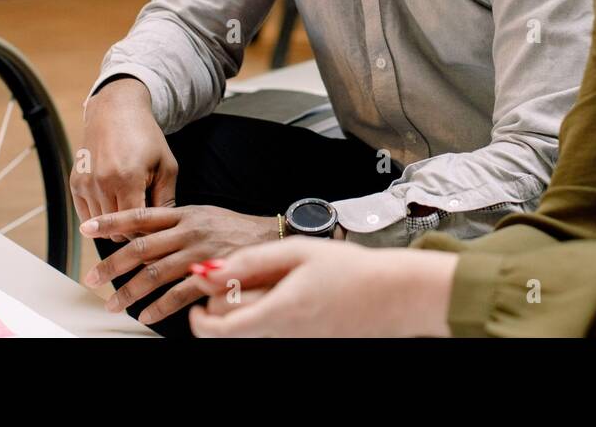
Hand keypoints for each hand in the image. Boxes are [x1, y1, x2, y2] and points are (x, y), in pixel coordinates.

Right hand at [70, 78, 175, 241]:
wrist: (116, 112)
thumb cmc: (146, 138)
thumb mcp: (166, 166)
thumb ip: (166, 200)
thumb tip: (164, 229)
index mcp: (127, 179)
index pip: (135, 225)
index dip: (148, 231)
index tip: (156, 227)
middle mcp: (102, 183)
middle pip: (116, 230)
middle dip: (132, 229)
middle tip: (144, 217)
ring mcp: (85, 184)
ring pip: (100, 226)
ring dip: (116, 224)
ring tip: (131, 208)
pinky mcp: (75, 184)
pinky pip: (86, 217)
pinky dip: (101, 217)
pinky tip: (115, 203)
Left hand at [80, 204, 278, 324]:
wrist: (273, 238)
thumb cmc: (234, 229)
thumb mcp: (203, 216)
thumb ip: (173, 225)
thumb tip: (140, 239)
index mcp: (183, 214)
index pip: (140, 215)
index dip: (112, 221)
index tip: (88, 229)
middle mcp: (188, 230)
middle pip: (141, 246)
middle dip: (112, 264)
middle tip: (93, 277)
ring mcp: (200, 253)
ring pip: (155, 273)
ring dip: (130, 291)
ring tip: (114, 303)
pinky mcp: (213, 275)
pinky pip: (179, 294)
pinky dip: (160, 307)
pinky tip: (147, 316)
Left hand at [186, 238, 457, 336]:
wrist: (396, 295)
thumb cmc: (354, 270)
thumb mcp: (299, 252)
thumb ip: (251, 260)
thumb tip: (211, 271)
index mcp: (279, 312)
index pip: (218, 331)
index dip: (198, 318)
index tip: (200, 300)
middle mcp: (284, 337)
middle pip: (231, 330)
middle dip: (224, 305)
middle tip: (238, 278)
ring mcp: (296, 343)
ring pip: (252, 332)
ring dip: (248, 310)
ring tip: (272, 283)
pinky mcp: (307, 344)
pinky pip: (274, 333)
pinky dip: (269, 315)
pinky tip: (288, 295)